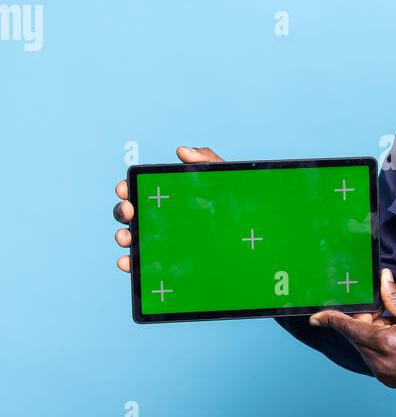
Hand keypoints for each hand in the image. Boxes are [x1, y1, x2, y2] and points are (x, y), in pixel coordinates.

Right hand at [113, 146, 222, 270]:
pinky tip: (127, 262)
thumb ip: (206, 161)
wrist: (251, 238)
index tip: (125, 189)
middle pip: (130, 214)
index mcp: (167, 197)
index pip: (139, 190)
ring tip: (126, 237)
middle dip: (122, 210)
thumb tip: (182, 151)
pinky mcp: (166, 263)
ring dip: (123, 237)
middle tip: (129, 211)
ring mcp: (160, 241)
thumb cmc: (233, 206)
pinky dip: (130, 263)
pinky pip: (142, 265)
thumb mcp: (222, 181)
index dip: (127, 188)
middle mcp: (158, 219)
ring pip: (132, 238)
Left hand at [309, 269, 395, 398]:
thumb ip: (395, 299)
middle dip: (366, 323)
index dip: (331, 320)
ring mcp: (384, 375)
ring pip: (366, 349)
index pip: (349, 329)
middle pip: (358, 337)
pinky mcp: (390, 381)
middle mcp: (380, 363)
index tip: (317, 316)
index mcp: (386, 344)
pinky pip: (375, 360)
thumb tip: (384, 280)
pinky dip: (381, 348)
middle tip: (386, 314)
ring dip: (374, 336)